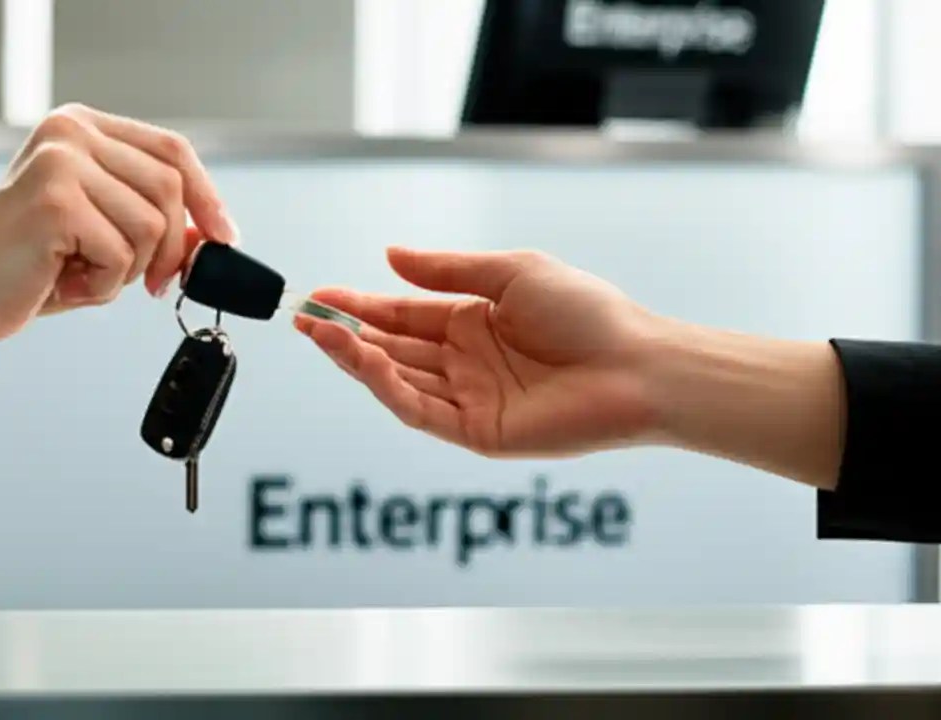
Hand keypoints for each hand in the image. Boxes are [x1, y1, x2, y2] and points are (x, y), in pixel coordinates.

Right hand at [0, 103, 236, 341]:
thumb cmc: (35, 263)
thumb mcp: (107, 230)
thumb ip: (157, 219)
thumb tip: (216, 233)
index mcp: (82, 126)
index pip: (172, 150)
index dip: (207, 197)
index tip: (226, 237)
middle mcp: (70, 132)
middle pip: (170, 188)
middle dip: (171, 248)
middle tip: (149, 282)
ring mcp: (61, 162)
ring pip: (153, 225)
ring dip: (130, 269)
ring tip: (84, 272)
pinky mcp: (56, 201)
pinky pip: (122, 254)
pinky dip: (103, 285)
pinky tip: (64, 281)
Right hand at [293, 247, 664, 456]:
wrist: (636, 365)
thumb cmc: (587, 313)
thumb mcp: (512, 273)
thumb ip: (448, 271)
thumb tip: (390, 256)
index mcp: (475, 322)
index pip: (403, 315)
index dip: (360, 306)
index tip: (320, 295)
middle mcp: (467, 362)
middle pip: (392, 348)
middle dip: (346, 333)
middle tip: (304, 316)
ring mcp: (471, 399)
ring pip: (398, 380)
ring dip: (357, 358)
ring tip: (321, 333)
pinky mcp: (479, 432)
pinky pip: (422, 410)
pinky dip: (388, 387)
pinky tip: (363, 359)